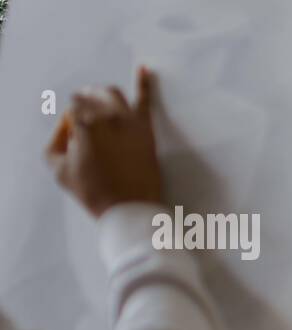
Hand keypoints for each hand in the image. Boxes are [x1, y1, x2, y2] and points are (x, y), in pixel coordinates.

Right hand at [45, 66, 163, 218]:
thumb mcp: (57, 167)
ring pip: (113, 94)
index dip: (72, 121)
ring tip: (98, 101)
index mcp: (84, 124)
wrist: (130, 209)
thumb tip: (69, 122)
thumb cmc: (92, 192)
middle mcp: (107, 117)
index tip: (76, 137)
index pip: (73, 108)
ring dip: (102, 94)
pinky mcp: (146, 130)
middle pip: (91, 97)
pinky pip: (145, 100)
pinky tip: (144, 69)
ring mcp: (129, 122)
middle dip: (84, 101)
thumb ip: (56, 138)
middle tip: (83, 114)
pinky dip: (143, 83)